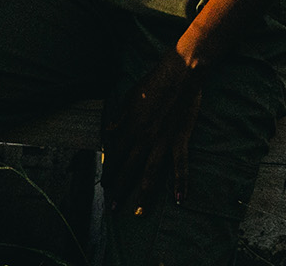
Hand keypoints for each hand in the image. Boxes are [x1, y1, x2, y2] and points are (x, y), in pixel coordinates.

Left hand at [104, 50, 203, 215]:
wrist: (181, 74)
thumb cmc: (155, 81)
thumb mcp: (130, 96)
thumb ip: (119, 116)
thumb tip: (108, 131)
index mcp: (130, 127)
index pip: (115, 154)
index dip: (108, 170)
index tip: (104, 183)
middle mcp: (144, 138)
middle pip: (129, 168)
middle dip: (119, 189)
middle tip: (113, 206)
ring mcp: (162, 141)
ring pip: (150, 173)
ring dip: (143, 194)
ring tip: (138, 211)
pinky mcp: (179, 139)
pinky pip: (180, 165)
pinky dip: (180, 182)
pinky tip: (180, 198)